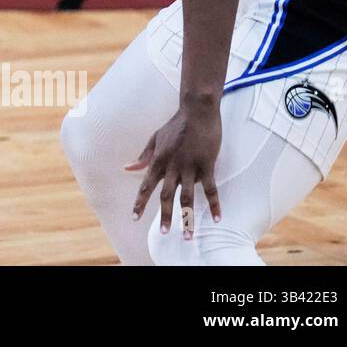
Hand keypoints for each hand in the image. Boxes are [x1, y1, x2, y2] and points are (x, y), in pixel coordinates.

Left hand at [126, 103, 222, 237]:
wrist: (196, 111)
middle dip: (164, 216)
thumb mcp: (155, 139)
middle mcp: (172, 166)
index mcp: (158, 160)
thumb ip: (143, 156)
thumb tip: (127, 168)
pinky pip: (211, 189)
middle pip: (166, 195)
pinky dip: (215, 204)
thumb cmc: (176, 125)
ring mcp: (190, 167)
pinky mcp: (207, 165)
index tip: (134, 217)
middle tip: (164, 234)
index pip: (146, 185)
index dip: (140, 202)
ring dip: (187, 217)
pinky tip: (218, 218)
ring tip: (188, 235)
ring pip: (188, 197)